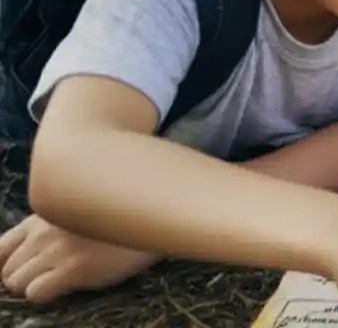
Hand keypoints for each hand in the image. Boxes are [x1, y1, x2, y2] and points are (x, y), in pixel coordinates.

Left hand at [0, 215, 157, 301]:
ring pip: (17, 283)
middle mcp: (44, 231)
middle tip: (48, 279)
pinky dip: (46, 295)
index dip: (7, 265)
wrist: (155, 216)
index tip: (22, 272)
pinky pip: (36, 293)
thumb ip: (54, 225)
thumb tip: (35, 251)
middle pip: (8, 270)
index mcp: (44, 214)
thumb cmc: (122, 215)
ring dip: (34, 287)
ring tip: (59, 282)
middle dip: (24, 279)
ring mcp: (57, 249)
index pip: (1, 247)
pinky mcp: (73, 268)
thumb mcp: (80, 211)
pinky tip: (68, 286)